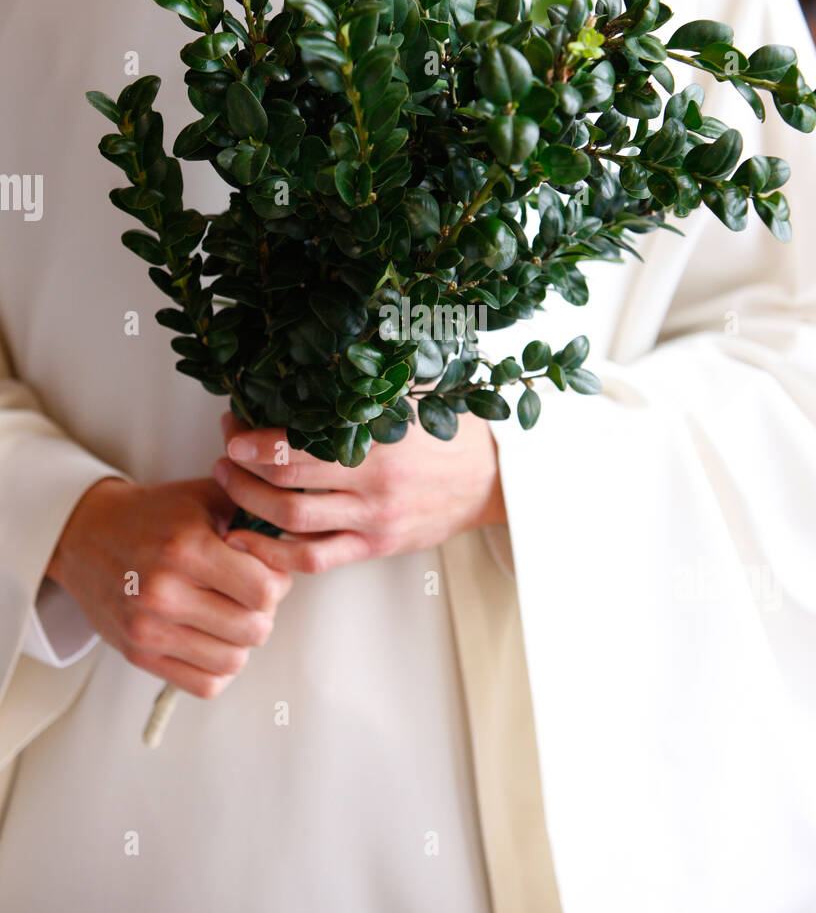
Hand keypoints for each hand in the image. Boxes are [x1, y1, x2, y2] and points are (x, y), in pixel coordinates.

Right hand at [46, 477, 290, 697]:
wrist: (86, 533)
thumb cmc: (156, 514)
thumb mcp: (205, 495)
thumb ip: (254, 511)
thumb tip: (298, 539)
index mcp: (186, 548)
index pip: (264, 590)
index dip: (277, 581)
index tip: (265, 569)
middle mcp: (164, 592)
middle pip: (254, 629)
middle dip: (263, 611)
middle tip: (248, 593)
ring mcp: (148, 629)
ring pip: (233, 661)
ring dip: (241, 640)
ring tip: (229, 614)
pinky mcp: (139, 655)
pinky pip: (204, 684)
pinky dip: (218, 667)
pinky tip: (212, 638)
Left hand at [212, 411, 506, 574]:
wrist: (494, 482)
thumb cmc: (452, 433)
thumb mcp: (414, 396)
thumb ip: (369, 384)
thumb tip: (320, 351)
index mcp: (379, 444)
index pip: (300, 446)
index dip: (255, 439)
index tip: (232, 425)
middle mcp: (372, 487)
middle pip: (286, 486)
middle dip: (242, 470)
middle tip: (223, 453)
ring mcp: (372, 522)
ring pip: (293, 525)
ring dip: (249, 507)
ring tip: (227, 487)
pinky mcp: (374, 547)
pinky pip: (314, 560)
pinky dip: (274, 554)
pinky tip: (247, 540)